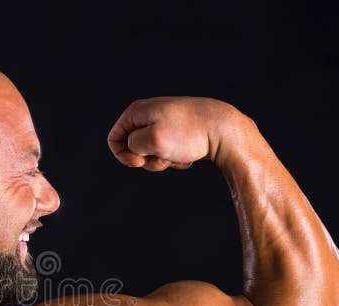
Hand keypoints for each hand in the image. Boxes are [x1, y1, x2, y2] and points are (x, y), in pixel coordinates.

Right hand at [107, 96, 240, 170]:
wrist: (224, 130)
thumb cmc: (189, 133)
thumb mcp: (151, 140)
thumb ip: (131, 145)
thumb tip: (135, 146)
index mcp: (138, 111)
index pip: (114, 138)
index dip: (122, 155)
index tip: (139, 162)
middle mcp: (149, 114)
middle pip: (132, 147)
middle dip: (145, 159)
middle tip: (162, 158)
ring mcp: (165, 122)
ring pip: (151, 151)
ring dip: (161, 160)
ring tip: (178, 156)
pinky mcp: (179, 132)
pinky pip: (167, 151)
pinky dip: (175, 157)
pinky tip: (189, 154)